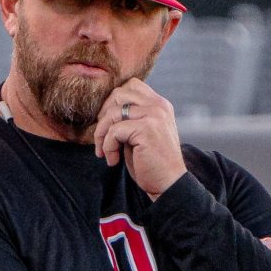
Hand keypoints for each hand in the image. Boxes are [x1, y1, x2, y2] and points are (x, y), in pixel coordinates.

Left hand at [93, 78, 186, 198]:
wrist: (169, 184)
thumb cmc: (152, 164)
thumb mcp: (142, 135)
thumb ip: (130, 119)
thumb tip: (104, 112)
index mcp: (159, 104)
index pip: (131, 86)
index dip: (113, 102)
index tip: (108, 123)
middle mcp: (158, 106)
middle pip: (118, 94)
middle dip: (104, 116)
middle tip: (102, 137)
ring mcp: (154, 115)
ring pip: (113, 112)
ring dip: (102, 134)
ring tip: (105, 152)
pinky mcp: (147, 129)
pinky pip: (114, 131)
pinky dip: (108, 146)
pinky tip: (113, 160)